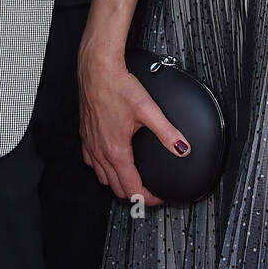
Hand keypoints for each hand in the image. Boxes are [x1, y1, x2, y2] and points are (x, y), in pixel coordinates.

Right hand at [78, 45, 189, 207]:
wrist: (97, 70)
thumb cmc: (118, 86)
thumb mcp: (148, 110)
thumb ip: (167, 132)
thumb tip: (182, 148)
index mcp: (116, 150)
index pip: (132, 188)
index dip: (147, 198)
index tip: (157, 198)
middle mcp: (101, 151)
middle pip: (117, 188)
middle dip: (134, 194)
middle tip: (149, 192)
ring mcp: (91, 145)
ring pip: (103, 178)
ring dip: (118, 183)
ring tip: (132, 181)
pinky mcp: (85, 136)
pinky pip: (91, 163)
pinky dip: (102, 170)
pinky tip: (109, 162)